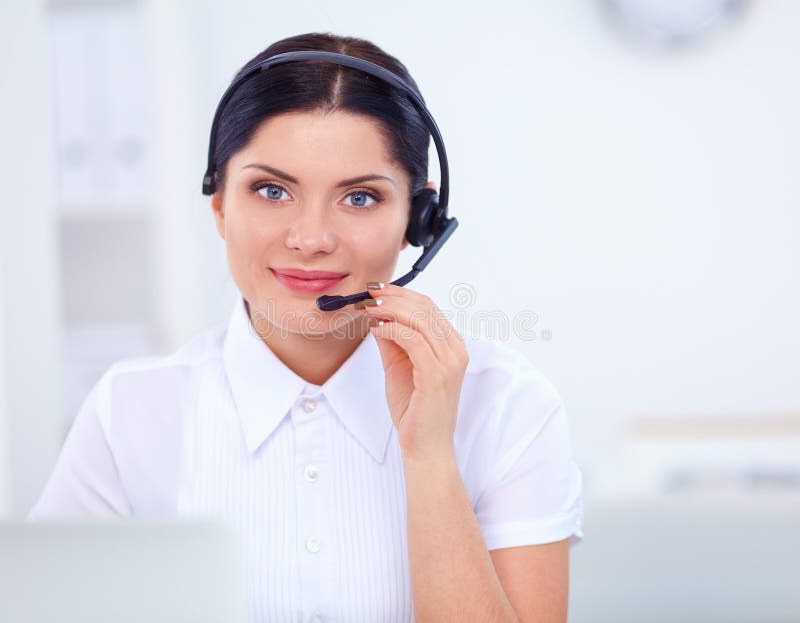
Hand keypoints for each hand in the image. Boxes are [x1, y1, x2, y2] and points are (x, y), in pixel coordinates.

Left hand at [356, 283, 468, 460]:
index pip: (428, 307)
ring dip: (389, 310)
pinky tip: (376, 329)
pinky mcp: (437, 375)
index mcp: (452, 345)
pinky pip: (413, 340)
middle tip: (368, 294)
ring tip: (367, 309)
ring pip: (419, 320)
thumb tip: (378, 315)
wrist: (426, 446)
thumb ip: (392, 340)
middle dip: (393, 297)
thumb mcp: (399, 365)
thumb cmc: (415, 409)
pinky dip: (392, 329)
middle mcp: (456, 350)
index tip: (376, 290)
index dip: (401, 294)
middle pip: (425, 307)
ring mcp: (449, 362)